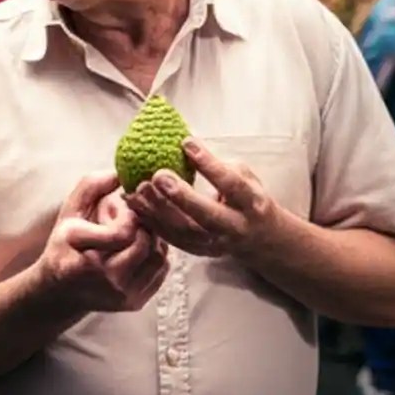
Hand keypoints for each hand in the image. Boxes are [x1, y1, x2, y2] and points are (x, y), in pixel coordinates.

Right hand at [36, 171, 168, 313]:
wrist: (60, 293)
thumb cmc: (65, 245)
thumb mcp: (69, 211)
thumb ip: (91, 186)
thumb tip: (120, 173)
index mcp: (82, 254)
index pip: (122, 232)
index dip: (130, 214)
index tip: (125, 204)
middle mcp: (103, 279)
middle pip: (143, 243)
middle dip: (144, 223)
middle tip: (136, 214)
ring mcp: (120, 294)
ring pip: (157, 256)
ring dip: (153, 237)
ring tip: (138, 229)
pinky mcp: (134, 303)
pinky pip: (161, 270)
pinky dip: (156, 253)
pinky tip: (141, 246)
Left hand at [126, 138, 276, 257]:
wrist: (259, 239)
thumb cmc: (248, 197)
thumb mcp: (245, 177)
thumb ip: (219, 164)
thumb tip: (185, 143)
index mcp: (251, 204)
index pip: (231, 184)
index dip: (209, 164)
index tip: (186, 143)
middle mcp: (234, 227)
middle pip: (207, 215)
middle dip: (181, 196)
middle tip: (158, 175)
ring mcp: (215, 243)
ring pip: (184, 231)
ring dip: (158, 209)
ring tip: (140, 187)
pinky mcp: (197, 251)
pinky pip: (171, 238)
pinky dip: (151, 220)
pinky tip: (135, 203)